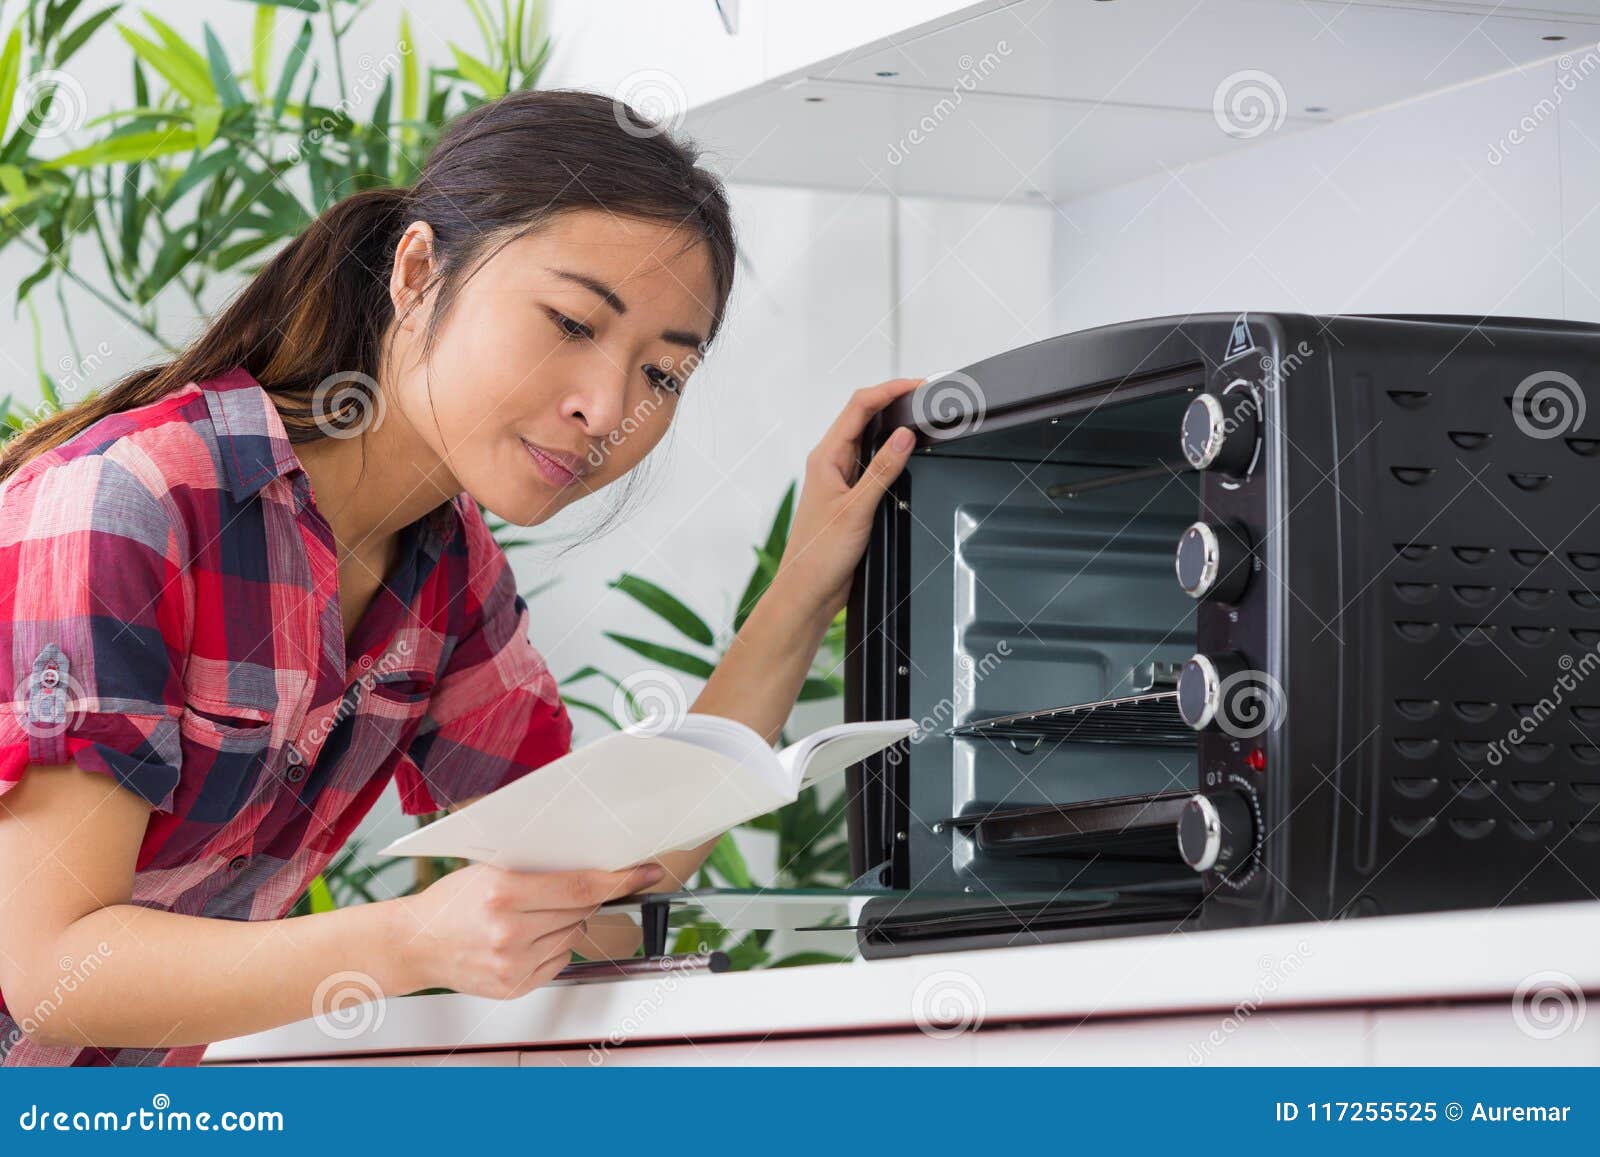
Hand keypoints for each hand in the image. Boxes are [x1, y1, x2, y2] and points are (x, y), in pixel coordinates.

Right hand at [389, 861, 664, 997]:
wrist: (416, 944)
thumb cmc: (450, 902)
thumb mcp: (490, 870)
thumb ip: (539, 870)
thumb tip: (593, 867)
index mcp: (504, 894)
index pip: (581, 887)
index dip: (620, 879)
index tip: (645, 873)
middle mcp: (510, 933)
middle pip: (581, 911)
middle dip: (587, 896)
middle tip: (568, 889)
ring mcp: (513, 965)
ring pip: (573, 935)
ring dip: (567, 922)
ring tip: (533, 915)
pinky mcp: (515, 987)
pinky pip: (559, 960)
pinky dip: (554, 945)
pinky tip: (526, 937)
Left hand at [777, 378, 922, 619]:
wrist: (808, 590)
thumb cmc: (819, 555)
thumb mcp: (856, 509)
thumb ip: (882, 470)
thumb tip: (904, 435)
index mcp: (825, 458)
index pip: (859, 407)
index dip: (889, 390)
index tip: (917, 385)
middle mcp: (830, 463)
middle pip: (862, 416)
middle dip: (892, 400)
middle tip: (923, 395)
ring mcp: (839, 478)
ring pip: (867, 439)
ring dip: (891, 424)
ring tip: (918, 415)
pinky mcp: (849, 496)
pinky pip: (871, 463)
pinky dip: (890, 451)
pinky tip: (905, 453)